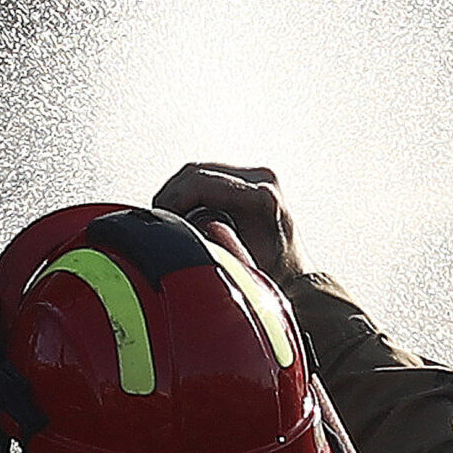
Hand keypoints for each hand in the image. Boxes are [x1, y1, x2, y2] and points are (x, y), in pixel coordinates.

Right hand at [151, 163, 310, 285]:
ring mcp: (257, 178)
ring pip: (199, 172)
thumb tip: (178, 234)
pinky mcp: (249, 181)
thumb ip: (210, 245)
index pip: (199, 182)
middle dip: (170, 196)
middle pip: (196, 171)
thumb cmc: (274, 279)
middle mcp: (263, 180)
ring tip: (169, 219)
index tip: (158, 218)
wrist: (295, 281)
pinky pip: (208, 178)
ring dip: (178, 194)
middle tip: (158, 220)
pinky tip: (184, 214)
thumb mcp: (236, 265)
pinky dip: (190, 194)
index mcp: (262, 197)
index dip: (170, 199)